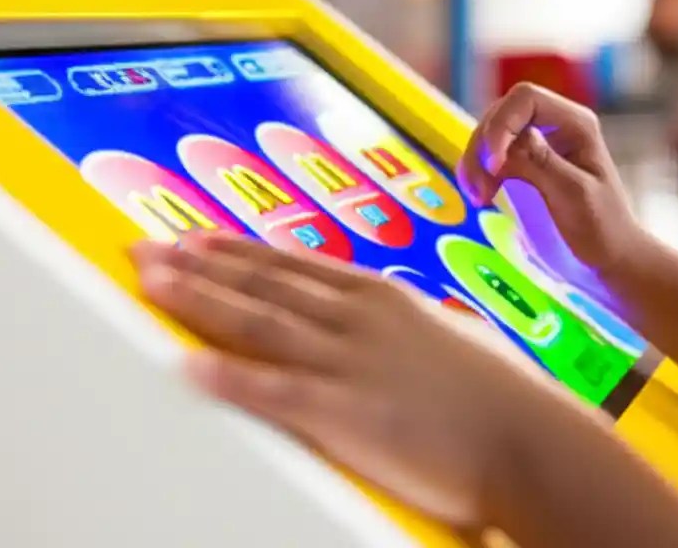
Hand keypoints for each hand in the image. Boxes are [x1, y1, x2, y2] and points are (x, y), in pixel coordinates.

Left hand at [128, 232, 562, 528]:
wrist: (533, 440)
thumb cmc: (503, 396)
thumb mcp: (450, 340)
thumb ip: (407, 327)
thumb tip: (391, 323)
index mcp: (382, 297)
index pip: (290, 264)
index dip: (234, 250)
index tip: (194, 238)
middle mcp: (358, 318)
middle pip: (260, 282)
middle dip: (196, 263)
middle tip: (144, 247)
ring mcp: (350, 361)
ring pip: (256, 319)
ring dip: (197, 296)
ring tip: (150, 279)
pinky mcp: (347, 411)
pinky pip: (272, 389)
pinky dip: (226, 375)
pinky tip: (187, 363)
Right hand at [457, 83, 647, 274]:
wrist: (609, 256)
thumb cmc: (602, 227)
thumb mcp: (574, 195)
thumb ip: (542, 163)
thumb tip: (511, 139)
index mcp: (575, 123)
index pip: (525, 99)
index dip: (501, 126)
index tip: (495, 167)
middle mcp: (555, 124)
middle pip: (501, 114)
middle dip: (483, 148)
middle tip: (481, 192)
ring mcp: (538, 143)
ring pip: (489, 135)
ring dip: (475, 163)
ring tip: (478, 197)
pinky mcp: (524, 163)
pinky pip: (490, 155)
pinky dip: (477, 172)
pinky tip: (480, 195)